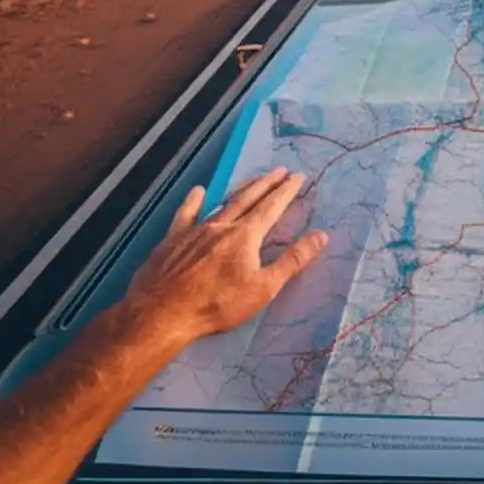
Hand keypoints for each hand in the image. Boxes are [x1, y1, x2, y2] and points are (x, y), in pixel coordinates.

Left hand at [126, 168, 327, 342]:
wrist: (162, 313)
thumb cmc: (218, 305)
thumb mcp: (264, 288)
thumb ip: (293, 260)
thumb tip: (321, 235)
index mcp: (245, 236)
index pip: (271, 207)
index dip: (286, 191)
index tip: (297, 177)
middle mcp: (222, 225)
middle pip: (248, 198)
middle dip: (267, 183)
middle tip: (280, 170)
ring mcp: (195, 230)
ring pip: (223, 202)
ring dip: (241, 189)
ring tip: (253, 179)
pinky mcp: (173, 239)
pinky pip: (186, 213)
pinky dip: (194, 201)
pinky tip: (199, 191)